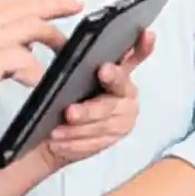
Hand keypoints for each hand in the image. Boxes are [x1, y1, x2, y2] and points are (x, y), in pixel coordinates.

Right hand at [0, 0, 83, 138]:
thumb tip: (4, 53)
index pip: (5, 5)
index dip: (29, 4)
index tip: (47, 4)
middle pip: (24, 6)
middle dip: (53, 4)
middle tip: (75, 5)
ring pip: (31, 27)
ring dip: (53, 37)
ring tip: (67, 50)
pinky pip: (27, 60)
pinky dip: (37, 72)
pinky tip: (39, 84)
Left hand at [40, 30, 156, 168]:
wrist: (67, 122)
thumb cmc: (74, 90)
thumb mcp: (77, 71)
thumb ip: (82, 62)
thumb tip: (68, 52)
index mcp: (122, 71)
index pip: (135, 56)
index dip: (138, 51)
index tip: (106, 67)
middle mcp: (127, 94)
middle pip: (109, 104)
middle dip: (88, 110)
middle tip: (70, 112)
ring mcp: (122, 119)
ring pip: (99, 127)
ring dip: (76, 131)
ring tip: (57, 130)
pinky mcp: (113, 138)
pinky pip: (94, 143)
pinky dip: (75, 144)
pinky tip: (60, 142)